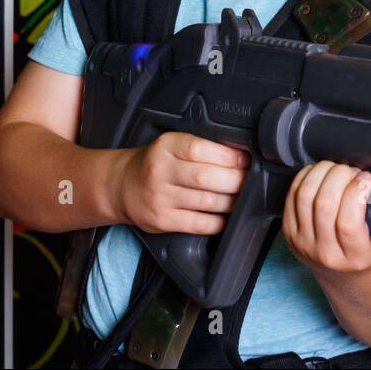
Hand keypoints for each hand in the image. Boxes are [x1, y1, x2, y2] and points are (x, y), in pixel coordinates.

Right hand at [117, 131, 248, 234]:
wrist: (123, 186)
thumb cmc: (157, 163)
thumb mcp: (172, 145)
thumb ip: (201, 147)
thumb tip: (240, 155)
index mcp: (166, 147)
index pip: (199, 149)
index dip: (227, 156)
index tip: (244, 160)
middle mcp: (160, 171)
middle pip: (206, 178)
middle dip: (235, 180)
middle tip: (247, 180)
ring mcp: (160, 198)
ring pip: (207, 202)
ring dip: (231, 201)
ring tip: (239, 197)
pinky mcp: (162, 221)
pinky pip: (199, 224)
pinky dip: (218, 221)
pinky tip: (224, 215)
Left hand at [283, 162, 370, 275]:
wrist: (341, 273)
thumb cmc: (367, 249)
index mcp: (355, 257)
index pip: (348, 223)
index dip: (356, 192)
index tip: (365, 177)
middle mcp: (325, 253)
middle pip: (324, 204)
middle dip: (339, 176)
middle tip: (351, 170)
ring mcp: (303, 243)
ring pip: (306, 196)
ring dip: (322, 172)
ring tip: (336, 168)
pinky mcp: (288, 232)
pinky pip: (292, 196)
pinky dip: (305, 177)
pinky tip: (319, 172)